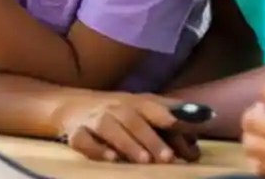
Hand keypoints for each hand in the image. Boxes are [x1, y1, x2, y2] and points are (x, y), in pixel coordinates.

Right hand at [58, 92, 199, 164]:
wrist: (70, 105)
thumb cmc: (115, 112)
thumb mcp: (140, 111)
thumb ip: (168, 128)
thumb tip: (194, 150)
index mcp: (134, 103)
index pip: (153, 106)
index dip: (169, 112)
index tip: (183, 122)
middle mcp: (115, 108)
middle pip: (132, 119)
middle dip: (150, 138)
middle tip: (168, 157)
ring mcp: (94, 119)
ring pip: (109, 128)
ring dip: (127, 143)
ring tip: (144, 161)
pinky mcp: (76, 132)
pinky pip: (83, 139)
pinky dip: (96, 149)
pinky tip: (111, 158)